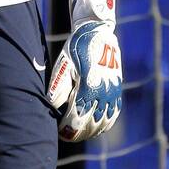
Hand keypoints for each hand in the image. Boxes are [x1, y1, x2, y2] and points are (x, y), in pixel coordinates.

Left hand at [47, 0, 121, 141]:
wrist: (98, 33)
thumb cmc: (76, 48)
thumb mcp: (64, 66)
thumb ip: (58, 89)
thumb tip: (50, 109)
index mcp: (88, 89)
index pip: (76, 119)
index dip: (67, 130)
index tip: (58, 132)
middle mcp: (103, 93)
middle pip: (90, 125)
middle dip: (77, 133)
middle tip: (65, 134)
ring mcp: (113, 93)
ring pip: (103, 123)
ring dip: (91, 131)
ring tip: (78, 133)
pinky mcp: (117, 90)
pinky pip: (114, 114)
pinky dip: (105, 124)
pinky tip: (96, 127)